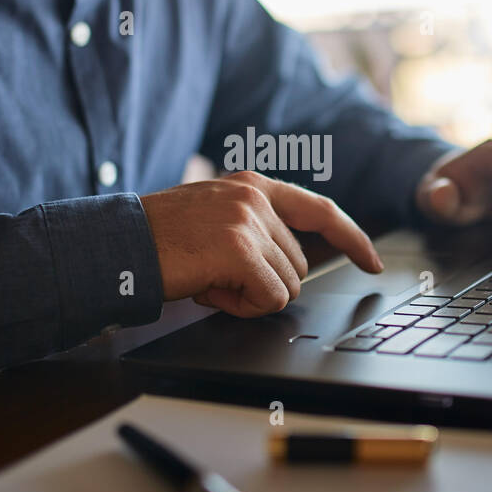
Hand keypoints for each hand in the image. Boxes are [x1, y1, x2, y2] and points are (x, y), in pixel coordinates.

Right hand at [141, 170, 383, 316]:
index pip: (320, 210)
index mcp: (253, 185)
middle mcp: (255, 197)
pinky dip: (241, 306)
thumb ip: (256, 227)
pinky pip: (269, 298)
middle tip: (218, 276)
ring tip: (208, 279)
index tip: (372, 262)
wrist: (118, 245)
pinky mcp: (241, 249)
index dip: (352, 239)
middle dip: (265, 282)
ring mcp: (249, 221)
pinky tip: (209, 290)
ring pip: (286, 285)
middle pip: (299, 264)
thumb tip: (290, 266)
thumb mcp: (215, 217)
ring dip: (249, 296)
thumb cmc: (160, 240)